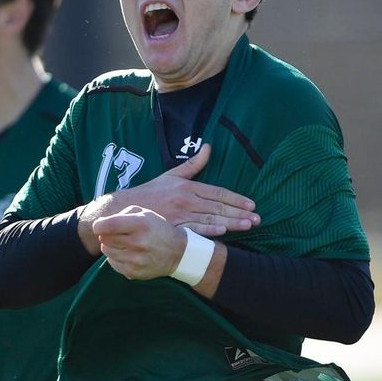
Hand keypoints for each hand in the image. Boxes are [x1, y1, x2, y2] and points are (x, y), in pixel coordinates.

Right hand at [78, 144, 257, 253]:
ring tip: (248, 226)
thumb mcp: (171, 175)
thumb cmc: (149, 192)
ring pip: (210, 218)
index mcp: (187, 186)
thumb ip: (193, 164)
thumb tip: (209, 147)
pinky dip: (209, 231)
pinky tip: (223, 233)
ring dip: (231, 223)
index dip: (236, 199)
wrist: (124, 210)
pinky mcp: (173, 228)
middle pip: (218, 206)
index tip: (251, 204)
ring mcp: (179, 215)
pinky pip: (194, 230)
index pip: (218, 192)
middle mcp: (186, 199)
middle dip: (240, 212)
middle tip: (258, 218)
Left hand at [94, 205, 201, 280]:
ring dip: (111, 246)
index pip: (107, 225)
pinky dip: (116, 258)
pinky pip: (112, 263)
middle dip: (106, 234)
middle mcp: (138, 242)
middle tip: (117, 234)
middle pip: (104, 238)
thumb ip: (121, 214)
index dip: (99, 225)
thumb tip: (100, 225)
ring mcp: (136, 260)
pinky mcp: (134, 272)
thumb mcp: (145, 214)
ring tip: (124, 243)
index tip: (100, 225)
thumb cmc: (157, 229)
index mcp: (140, 224)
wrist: (178, 252)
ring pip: (106, 251)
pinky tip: (128, 254)